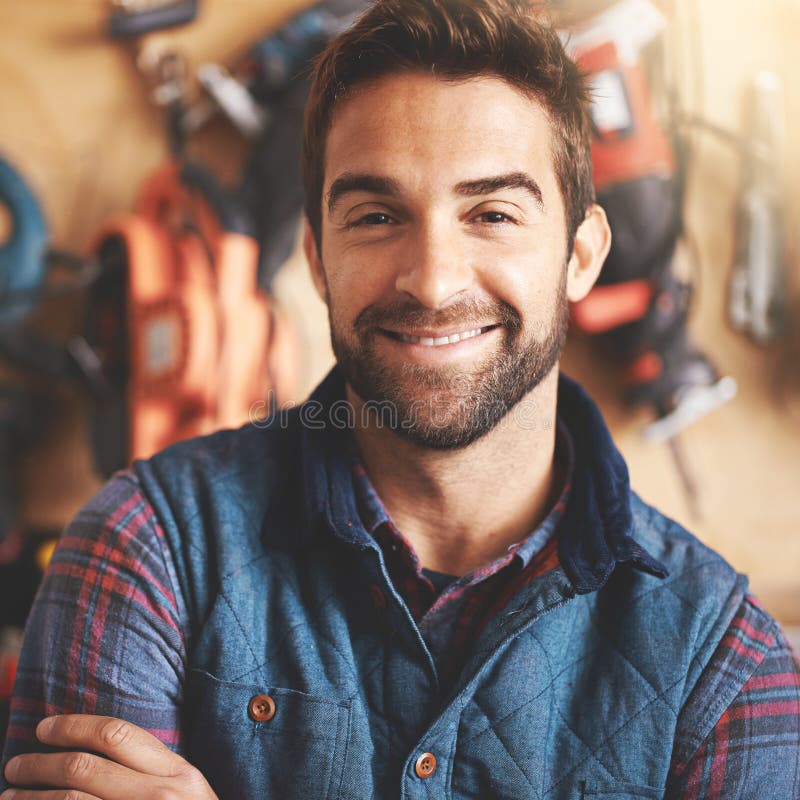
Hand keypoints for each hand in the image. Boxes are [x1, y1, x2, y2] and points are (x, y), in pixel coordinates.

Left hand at [2, 714, 217, 799]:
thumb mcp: (188, 796)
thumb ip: (155, 774)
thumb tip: (97, 753)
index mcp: (179, 774)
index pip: (117, 735)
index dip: (74, 727)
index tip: (45, 728)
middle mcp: (160, 797)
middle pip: (83, 768)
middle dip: (40, 764)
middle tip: (15, 766)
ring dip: (31, 799)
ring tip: (11, 797)